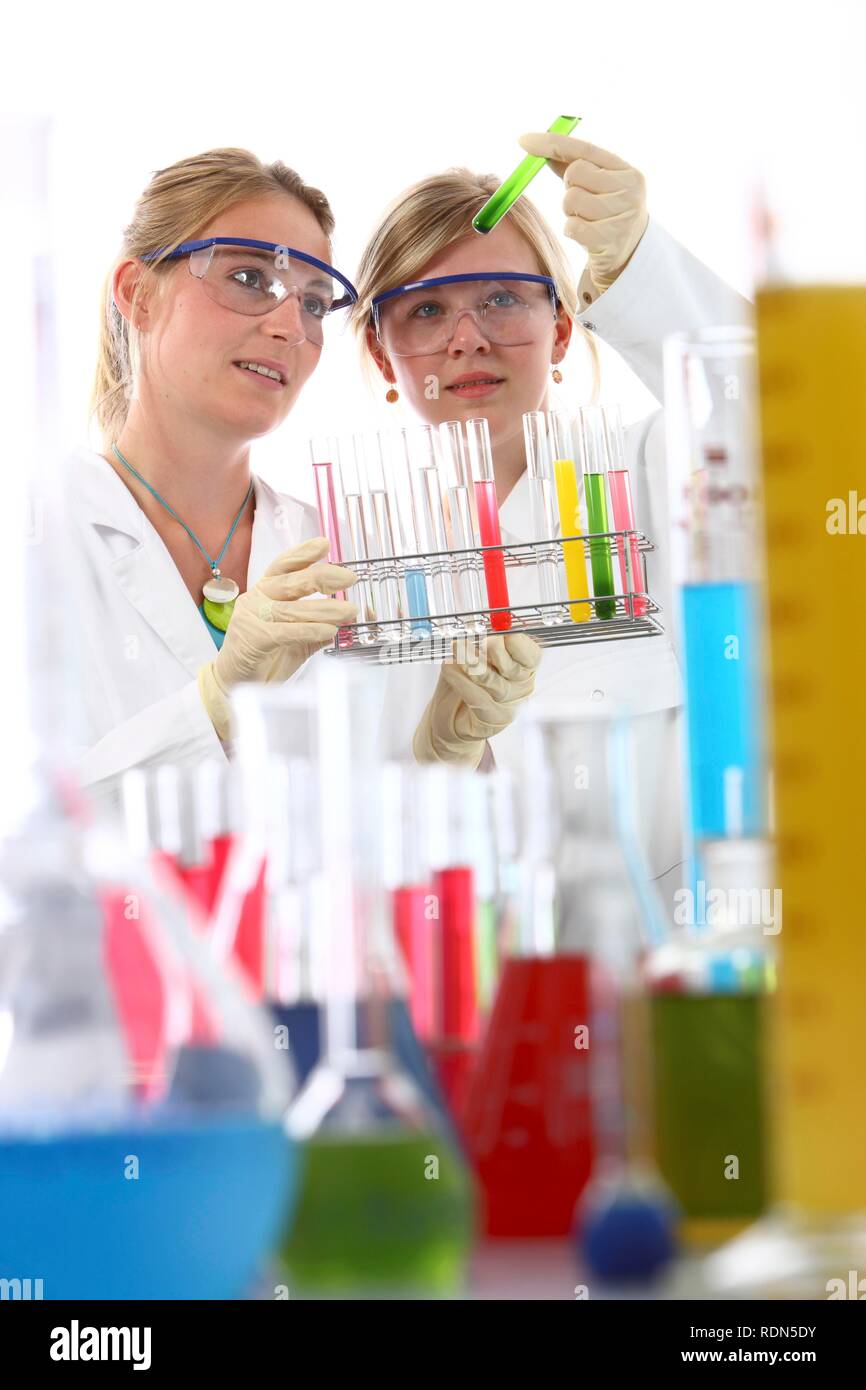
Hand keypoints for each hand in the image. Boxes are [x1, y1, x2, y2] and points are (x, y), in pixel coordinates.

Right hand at [197, 536, 357, 738]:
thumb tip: (343, 620)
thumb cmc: (264, 658)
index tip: (324, 544)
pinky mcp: (252, 638)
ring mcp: (251, 618)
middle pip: (290, 581)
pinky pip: (286, 631)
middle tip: (349, 578)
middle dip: (322, 576)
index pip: (283, 566)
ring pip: (292, 608)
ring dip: (325, 609)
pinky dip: (309, 630)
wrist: (236, 686)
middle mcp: (256, 599)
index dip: (302, 554)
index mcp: (264, 593)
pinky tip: (329, 631)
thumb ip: (314, 629)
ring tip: (349, 611)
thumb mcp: (295, 641)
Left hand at [413, 633, 541, 767]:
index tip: (501, 632)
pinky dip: (462, 682)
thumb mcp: (469, 653)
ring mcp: (509, 705)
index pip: (531, 654)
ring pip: (495, 683)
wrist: (448, 716)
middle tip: (480, 640)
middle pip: (516, 668)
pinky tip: (449, 670)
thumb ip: (477, 641)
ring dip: (474, 665)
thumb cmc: (463, 680)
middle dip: (496, 652)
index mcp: (523, 664)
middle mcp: (521, 685)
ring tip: (458, 650)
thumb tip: (476, 625)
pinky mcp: (494, 720)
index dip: (518, 643)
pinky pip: (479, 700)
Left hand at [518, 132, 648, 291]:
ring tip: (587, 220)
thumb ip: (574, 166)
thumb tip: (539, 146)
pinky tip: (587, 236)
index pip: (584, 149)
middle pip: (575, 173)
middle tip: (583, 204)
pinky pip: (572, 226)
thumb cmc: (608, 217)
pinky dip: (573, 231)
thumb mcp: (600, 187)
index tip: (523, 140)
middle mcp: (630, 190)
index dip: (551, 143)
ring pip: (571, 200)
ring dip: (571, 212)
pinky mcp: (610, 240)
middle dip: (570, 188)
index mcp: (627, 171)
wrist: (630, 258)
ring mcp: (623, 215)